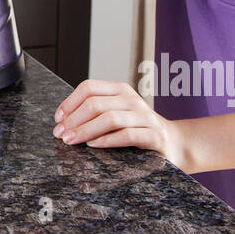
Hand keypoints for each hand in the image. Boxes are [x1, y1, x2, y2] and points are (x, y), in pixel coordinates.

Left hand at [53, 79, 190, 169]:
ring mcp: (145, 116)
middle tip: (61, 135)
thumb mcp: (118, 114)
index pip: (89, 87)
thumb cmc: (139, 130)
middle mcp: (132, 99)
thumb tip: (63, 121)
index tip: (58, 119)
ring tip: (72, 141)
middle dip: (74, 120)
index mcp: (120, 90)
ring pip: (109, 118)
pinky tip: (94, 146)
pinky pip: (127, 135)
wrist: (176, 144)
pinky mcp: (154, 136)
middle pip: (96, 103)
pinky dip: (107, 140)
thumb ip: (96, 112)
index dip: (70, 102)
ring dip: (85, 130)